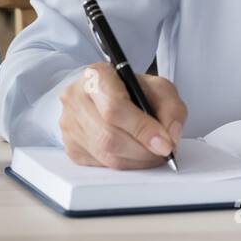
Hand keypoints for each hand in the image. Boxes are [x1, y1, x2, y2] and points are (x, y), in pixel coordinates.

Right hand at [58, 63, 186, 169]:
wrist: (106, 93)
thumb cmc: (130, 88)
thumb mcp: (158, 87)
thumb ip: (171, 107)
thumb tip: (170, 136)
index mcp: (96, 76)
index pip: (115, 107)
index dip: (142, 129)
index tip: (164, 143)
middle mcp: (76, 99)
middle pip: (109, 136)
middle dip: (143, 150)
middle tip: (164, 151)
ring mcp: (70, 124)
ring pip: (106, 155)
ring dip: (137, 160)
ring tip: (154, 153)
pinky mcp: (71, 147)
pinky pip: (101, 165)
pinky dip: (125, 164)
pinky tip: (136, 154)